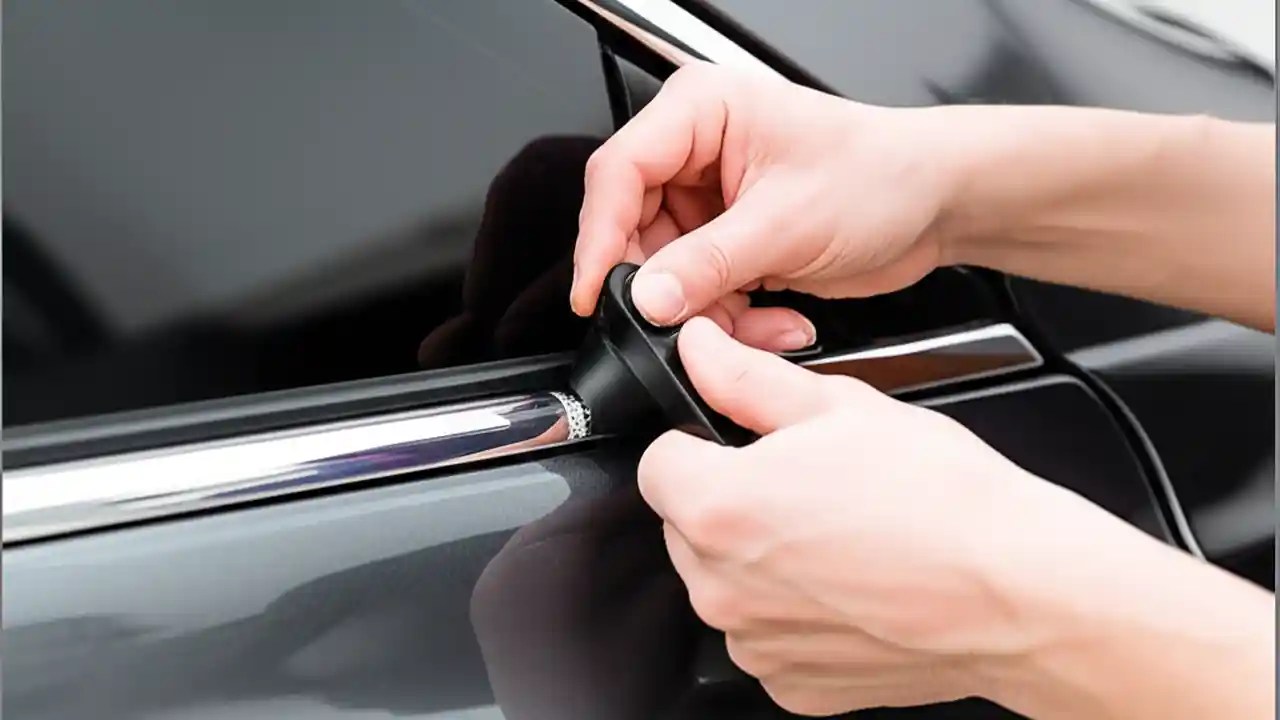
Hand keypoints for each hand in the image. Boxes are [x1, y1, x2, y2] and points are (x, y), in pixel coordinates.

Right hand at [571, 62, 960, 345]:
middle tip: (684, 322)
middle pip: (633, 228)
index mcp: (702, 112)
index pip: (620, 172)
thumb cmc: (883, 175)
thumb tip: (646, 298)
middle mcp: (698, 151)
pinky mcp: (728, 241)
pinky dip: (729, 317)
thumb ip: (707, 264)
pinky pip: (699, 291)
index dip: (600, 236)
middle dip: (663, 287)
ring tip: (755, 320)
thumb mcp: (787, 222)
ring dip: (705, 311)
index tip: (596, 291)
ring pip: (666, 272)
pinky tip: (773, 318)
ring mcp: (711, 200)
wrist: (938, 204)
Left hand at [637, 317, 1263, 717]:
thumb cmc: (943, 501)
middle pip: (687, 525)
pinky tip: (850, 585)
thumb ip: (746, 378)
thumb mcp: (841, 407)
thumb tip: (699, 350)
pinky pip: (766, 636)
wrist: (1019, 592)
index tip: (740, 444)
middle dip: (730, 500)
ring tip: (838, 536)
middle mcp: (723, 585)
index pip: (658, 463)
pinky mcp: (791, 684)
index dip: (698, 443)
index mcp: (721, 506)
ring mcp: (755, 643)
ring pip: (725, 582)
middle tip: (807, 486)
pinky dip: (793, 614)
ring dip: (759, 559)